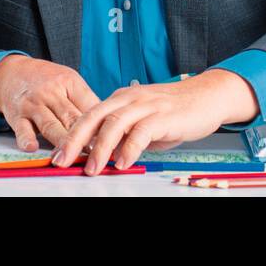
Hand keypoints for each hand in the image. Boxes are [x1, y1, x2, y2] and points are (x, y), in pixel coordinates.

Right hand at [0, 55, 101, 151]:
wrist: (11, 72)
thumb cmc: (46, 80)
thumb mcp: (68, 81)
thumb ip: (85, 101)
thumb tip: (107, 125)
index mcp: (69, 82)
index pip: (89, 105)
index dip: (101, 124)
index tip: (110, 140)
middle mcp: (51, 92)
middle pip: (72, 117)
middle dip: (86, 137)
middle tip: (98, 153)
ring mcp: (33, 104)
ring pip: (51, 125)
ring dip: (63, 142)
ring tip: (73, 157)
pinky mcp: (17, 115)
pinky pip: (22, 129)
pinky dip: (27, 138)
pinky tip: (33, 147)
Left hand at [51, 69, 258, 173]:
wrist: (207, 96)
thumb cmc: (174, 112)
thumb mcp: (144, 122)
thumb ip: (124, 136)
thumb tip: (105, 157)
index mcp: (120, 99)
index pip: (88, 116)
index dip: (71, 135)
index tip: (58, 155)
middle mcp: (129, 98)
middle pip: (94, 117)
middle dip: (75, 140)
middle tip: (61, 160)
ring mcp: (146, 105)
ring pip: (114, 124)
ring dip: (100, 148)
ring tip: (92, 169)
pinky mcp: (163, 115)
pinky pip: (142, 132)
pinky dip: (130, 148)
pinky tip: (123, 163)